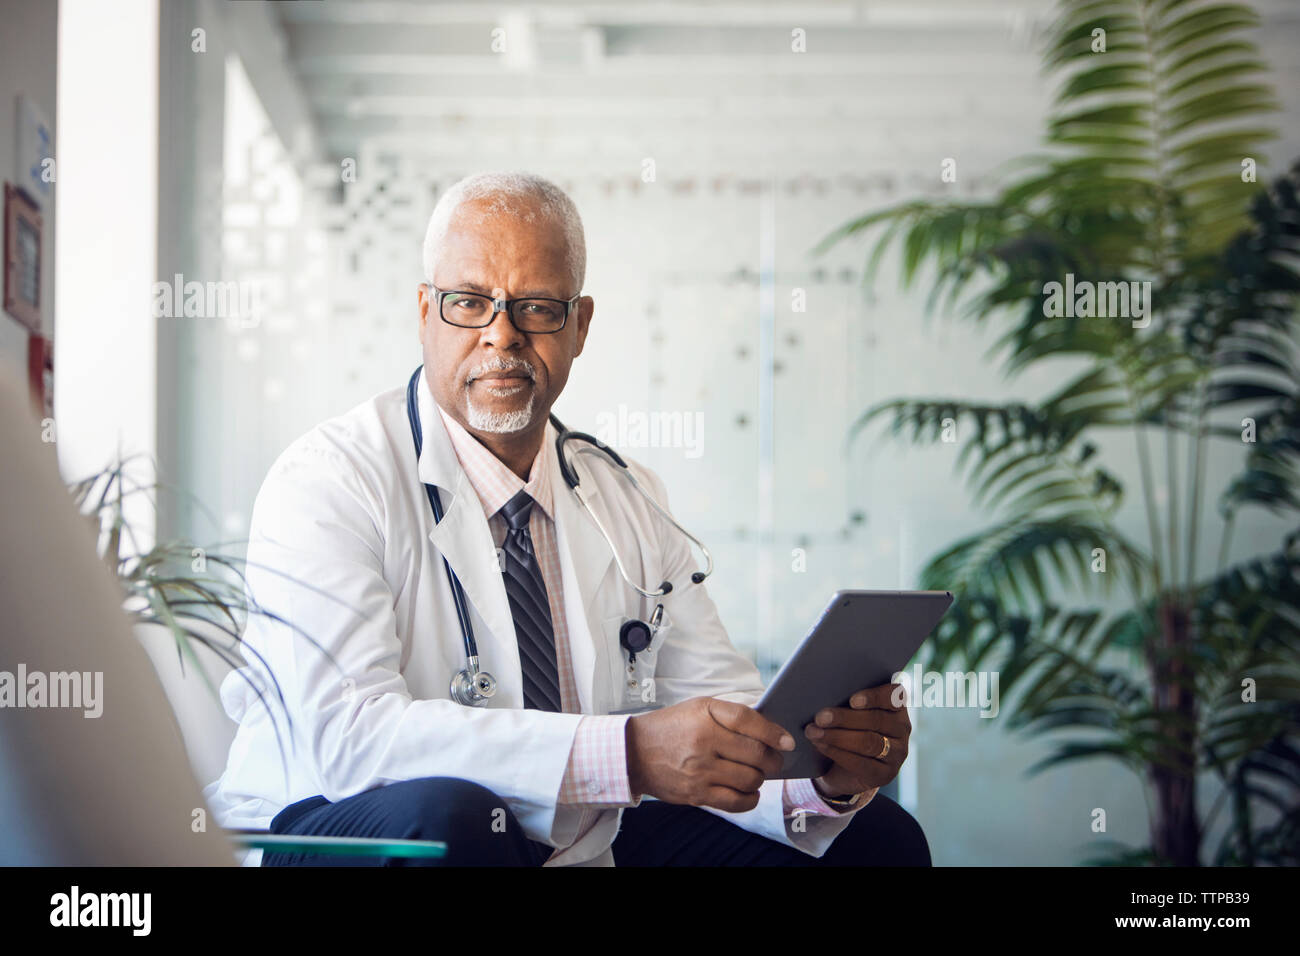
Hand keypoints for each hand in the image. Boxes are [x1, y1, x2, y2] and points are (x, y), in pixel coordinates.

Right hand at [626, 697, 794, 812]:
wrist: (634, 752)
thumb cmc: (671, 727)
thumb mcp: (698, 708)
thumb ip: (731, 715)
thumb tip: (770, 730)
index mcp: (705, 716)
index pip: (748, 722)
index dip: (773, 732)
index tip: (787, 740)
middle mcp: (703, 743)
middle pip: (755, 754)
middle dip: (773, 759)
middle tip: (774, 759)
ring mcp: (700, 772)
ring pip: (750, 779)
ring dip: (761, 778)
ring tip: (757, 773)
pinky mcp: (697, 794)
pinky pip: (736, 802)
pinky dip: (750, 798)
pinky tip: (749, 791)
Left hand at [806, 683, 910, 796]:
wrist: (841, 766)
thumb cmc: (844, 728)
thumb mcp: (847, 711)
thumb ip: (843, 701)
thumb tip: (821, 694)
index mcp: (896, 706)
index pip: (894, 696)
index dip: (874, 697)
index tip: (852, 700)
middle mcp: (902, 728)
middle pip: (876, 720)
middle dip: (844, 718)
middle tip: (820, 717)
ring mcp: (897, 753)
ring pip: (869, 742)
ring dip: (838, 736)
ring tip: (814, 732)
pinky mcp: (885, 774)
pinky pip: (862, 763)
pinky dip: (838, 753)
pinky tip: (821, 746)